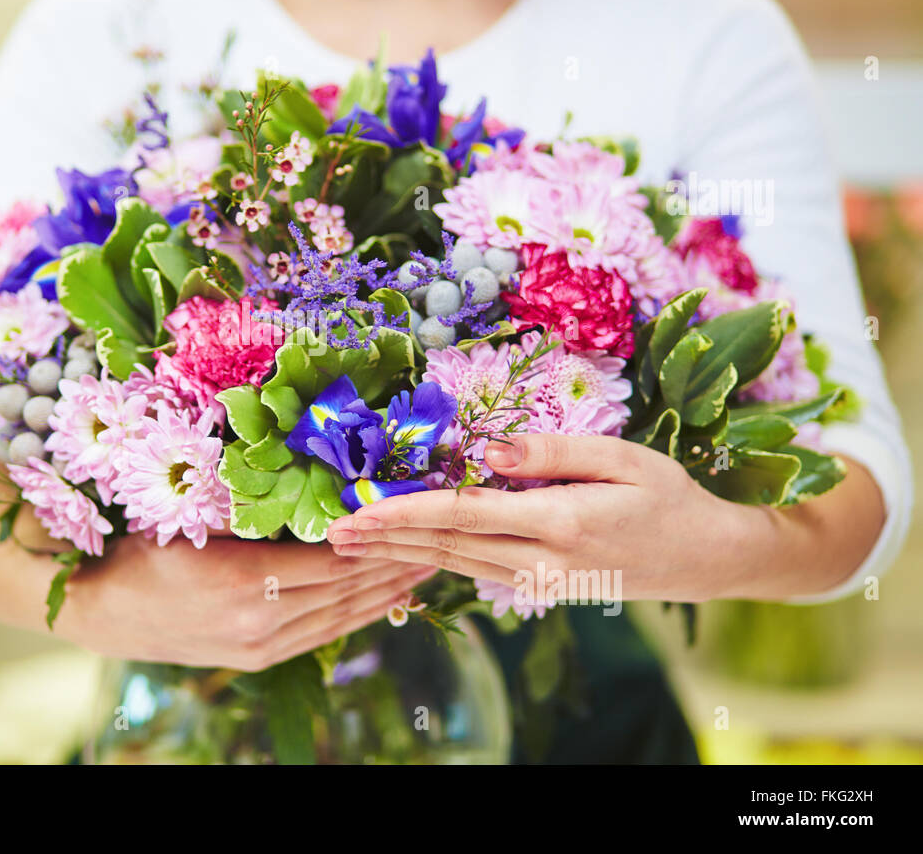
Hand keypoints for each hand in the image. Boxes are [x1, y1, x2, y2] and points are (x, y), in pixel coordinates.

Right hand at [61, 535, 434, 670]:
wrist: (99, 610)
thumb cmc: (138, 547)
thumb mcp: (188, 514)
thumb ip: (246, 503)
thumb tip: (304, 471)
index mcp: (246, 583)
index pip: (335, 561)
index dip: (380, 539)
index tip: (415, 511)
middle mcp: (260, 623)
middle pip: (349, 590)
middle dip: (399, 563)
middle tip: (442, 534)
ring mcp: (260, 646)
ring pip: (342, 616)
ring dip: (390, 591)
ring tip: (429, 565)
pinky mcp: (257, 657)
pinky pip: (322, 634)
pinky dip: (361, 615)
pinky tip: (387, 598)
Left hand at [324, 434, 765, 604]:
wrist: (706, 558)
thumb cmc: (669, 496)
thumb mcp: (621, 459)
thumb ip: (551, 453)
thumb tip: (487, 450)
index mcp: (557, 523)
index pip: (461, 514)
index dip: (403, 512)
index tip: (358, 512)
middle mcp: (540, 561)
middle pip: (445, 545)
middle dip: (385, 538)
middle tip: (332, 533)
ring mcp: (539, 581)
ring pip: (454, 563)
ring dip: (400, 553)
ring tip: (355, 546)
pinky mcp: (542, 587)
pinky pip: (476, 570)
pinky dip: (435, 560)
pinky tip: (406, 553)